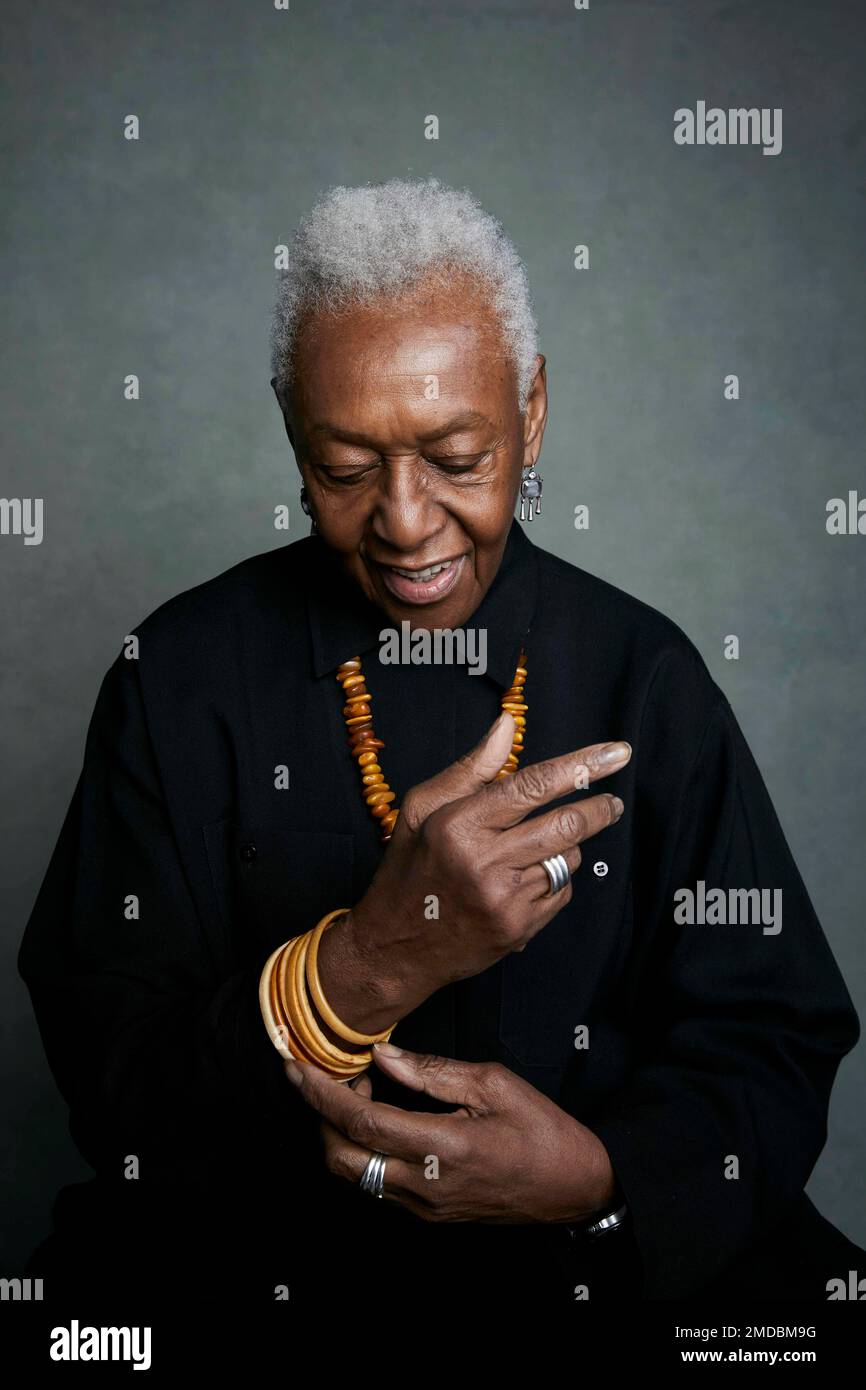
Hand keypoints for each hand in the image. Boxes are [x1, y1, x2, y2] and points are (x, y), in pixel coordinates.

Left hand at [284, 1043, 615, 1225]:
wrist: (574, 1187)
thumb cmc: (542, 1130)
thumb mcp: (492, 1083)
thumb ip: (430, 1071)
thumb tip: (382, 1057)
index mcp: (441, 1146)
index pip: (360, 1122)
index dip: (320, 1094)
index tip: (295, 1068)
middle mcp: (424, 1185)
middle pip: (340, 1157)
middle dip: (323, 1116)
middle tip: (342, 1077)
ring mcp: (424, 1206)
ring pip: (353, 1175)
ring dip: (342, 1134)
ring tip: (365, 1094)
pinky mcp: (428, 1214)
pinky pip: (376, 1184)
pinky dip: (363, 1151)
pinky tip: (384, 1121)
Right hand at [341, 715, 630, 1013]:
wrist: (394, 948)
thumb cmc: (409, 870)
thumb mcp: (421, 809)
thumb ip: (470, 768)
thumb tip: (508, 725)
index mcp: (457, 824)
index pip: (532, 785)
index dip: (580, 765)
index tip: (616, 753)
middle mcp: (483, 862)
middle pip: (565, 825)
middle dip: (599, 808)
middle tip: (611, 802)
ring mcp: (503, 900)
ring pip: (568, 859)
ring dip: (567, 847)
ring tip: (538, 848)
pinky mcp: (518, 929)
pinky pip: (561, 892)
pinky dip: (555, 880)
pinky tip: (526, 881)